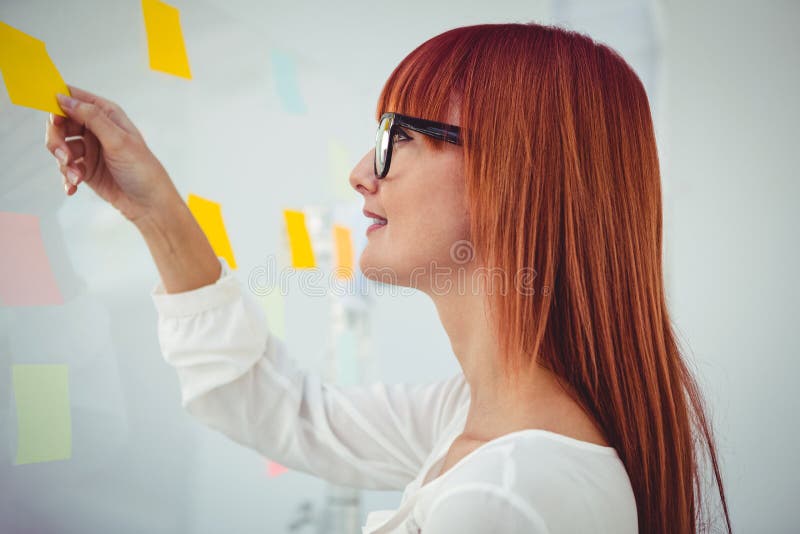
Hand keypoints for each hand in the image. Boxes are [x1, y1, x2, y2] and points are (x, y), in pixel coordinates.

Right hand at [45, 85, 179, 222]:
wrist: (150, 204)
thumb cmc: (143, 170)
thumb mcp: (118, 141)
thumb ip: (92, 117)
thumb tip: (64, 98)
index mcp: (107, 114)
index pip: (74, 99)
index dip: (59, 106)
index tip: (56, 121)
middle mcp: (96, 129)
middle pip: (61, 124)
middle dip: (57, 140)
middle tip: (64, 156)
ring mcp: (90, 149)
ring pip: (60, 147)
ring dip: (64, 162)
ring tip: (77, 176)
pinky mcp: (85, 169)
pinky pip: (65, 168)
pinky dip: (66, 177)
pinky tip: (73, 187)